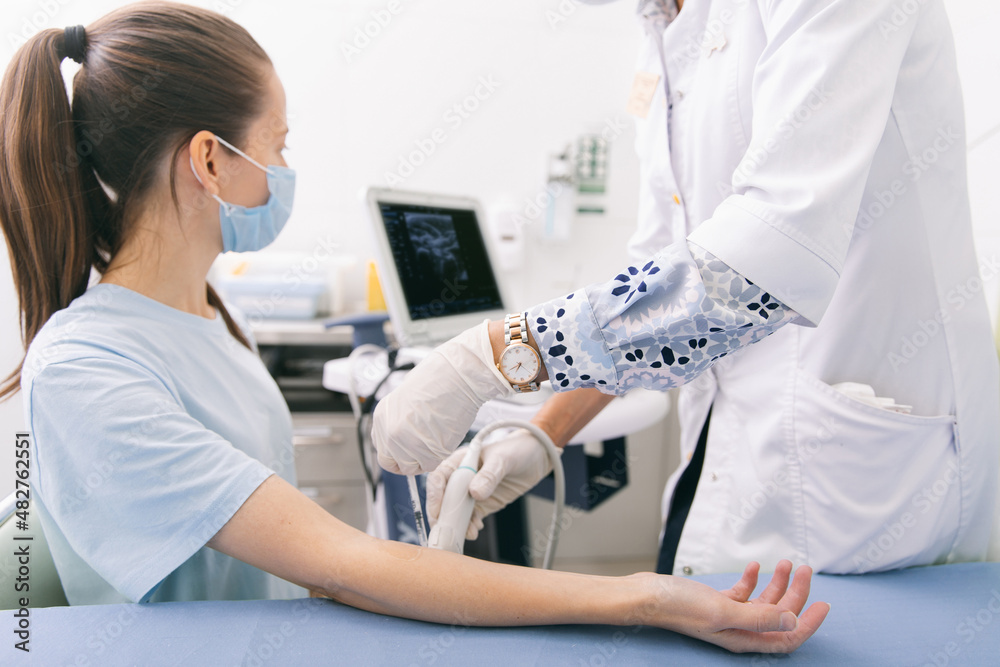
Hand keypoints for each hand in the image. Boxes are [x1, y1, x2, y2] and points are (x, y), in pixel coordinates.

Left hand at [372, 322, 512, 474]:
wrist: (457, 375)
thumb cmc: (438, 379)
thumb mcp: (407, 398)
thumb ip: (401, 420)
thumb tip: (407, 435)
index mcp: (382, 417)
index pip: (383, 451)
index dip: (397, 454)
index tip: (408, 452)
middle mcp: (389, 432)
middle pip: (394, 463)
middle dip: (410, 459)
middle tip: (426, 448)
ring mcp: (406, 444)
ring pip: (412, 466)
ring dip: (424, 457)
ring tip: (437, 437)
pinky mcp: (426, 451)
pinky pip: (430, 464)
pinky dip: (438, 455)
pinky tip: (444, 436)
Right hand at [427, 428, 556, 539]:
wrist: (537, 457)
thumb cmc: (517, 450)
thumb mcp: (503, 459)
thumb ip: (489, 475)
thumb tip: (474, 493)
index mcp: (461, 461)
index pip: (439, 477)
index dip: (435, 494)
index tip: (438, 511)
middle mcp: (462, 477)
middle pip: (443, 498)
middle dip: (442, 516)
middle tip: (446, 530)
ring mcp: (471, 492)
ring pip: (456, 511)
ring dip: (457, 524)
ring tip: (466, 533)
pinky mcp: (482, 504)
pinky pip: (470, 518)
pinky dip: (469, 526)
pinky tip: (475, 529)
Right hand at [635, 560, 829, 652]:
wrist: (645, 595)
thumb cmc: (678, 606)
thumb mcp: (723, 610)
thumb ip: (759, 616)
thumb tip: (794, 620)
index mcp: (743, 638)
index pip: (787, 637)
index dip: (808, 624)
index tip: (824, 603)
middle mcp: (739, 630)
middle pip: (779, 616)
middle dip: (796, 594)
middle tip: (805, 570)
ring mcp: (728, 616)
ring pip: (764, 602)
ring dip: (777, 583)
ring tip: (786, 563)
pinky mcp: (716, 602)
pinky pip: (744, 593)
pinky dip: (753, 579)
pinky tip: (755, 566)